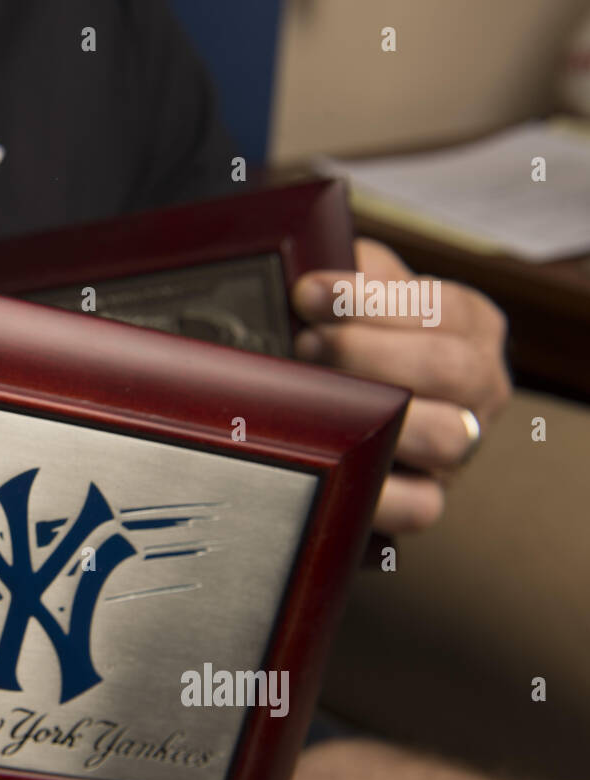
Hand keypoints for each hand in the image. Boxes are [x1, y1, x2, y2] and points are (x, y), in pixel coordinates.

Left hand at [291, 239, 510, 534]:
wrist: (333, 404)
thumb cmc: (343, 335)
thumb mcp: (350, 288)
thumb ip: (344, 267)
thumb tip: (310, 264)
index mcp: (468, 325)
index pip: (439, 307)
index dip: (370, 299)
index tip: (309, 293)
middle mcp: (480, 387)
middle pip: (450, 370)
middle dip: (369, 353)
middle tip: (308, 343)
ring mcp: (461, 448)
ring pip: (449, 437)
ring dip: (379, 416)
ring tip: (316, 398)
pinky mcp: (430, 499)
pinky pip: (420, 506)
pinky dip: (377, 491)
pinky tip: (332, 462)